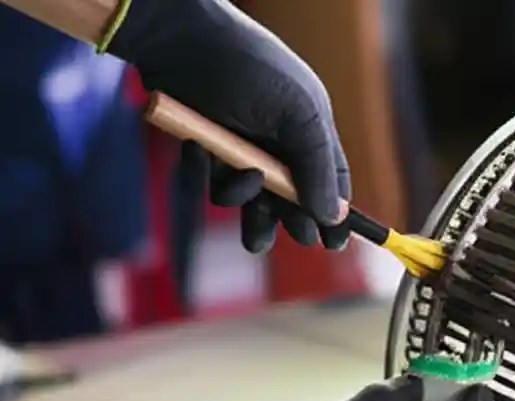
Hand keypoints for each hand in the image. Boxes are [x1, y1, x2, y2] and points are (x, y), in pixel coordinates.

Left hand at [106, 0, 350, 252]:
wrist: (177, 40)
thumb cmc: (247, 66)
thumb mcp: (298, 112)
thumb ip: (318, 165)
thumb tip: (335, 215)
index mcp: (310, 128)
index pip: (332, 180)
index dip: (334, 212)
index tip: (333, 243)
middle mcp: (278, 142)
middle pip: (292, 198)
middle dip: (291, 219)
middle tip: (295, 234)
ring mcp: (242, 148)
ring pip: (251, 200)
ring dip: (246, 204)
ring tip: (240, 187)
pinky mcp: (207, 151)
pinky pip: (212, 182)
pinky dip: (204, 174)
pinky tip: (196, 151)